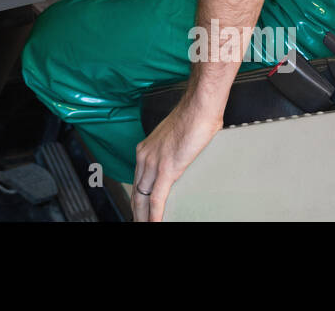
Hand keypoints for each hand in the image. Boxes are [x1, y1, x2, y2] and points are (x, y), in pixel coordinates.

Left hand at [132, 96, 222, 221]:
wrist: (199, 107)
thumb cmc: (192, 119)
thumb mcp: (175, 139)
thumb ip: (171, 153)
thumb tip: (178, 163)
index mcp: (145, 149)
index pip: (137, 181)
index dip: (136, 200)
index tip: (139, 211)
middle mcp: (144, 156)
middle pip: (136, 193)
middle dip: (136, 212)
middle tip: (139, 223)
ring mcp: (153, 163)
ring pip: (142, 198)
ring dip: (143, 217)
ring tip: (145, 226)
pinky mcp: (166, 168)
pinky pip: (157, 198)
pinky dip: (155, 214)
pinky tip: (155, 223)